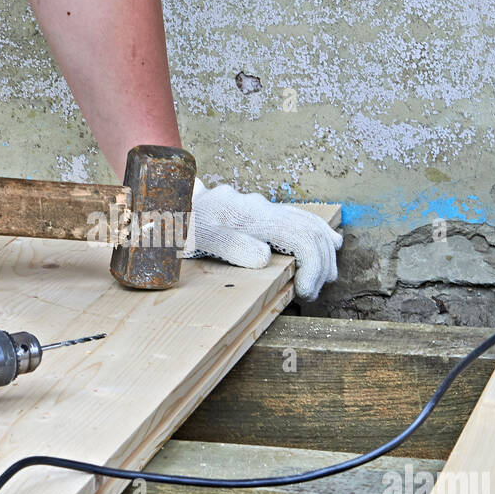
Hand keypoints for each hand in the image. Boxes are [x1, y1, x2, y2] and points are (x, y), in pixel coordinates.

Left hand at [182, 179, 342, 300]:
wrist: (165, 201)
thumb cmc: (179, 224)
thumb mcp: (197, 238)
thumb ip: (229, 245)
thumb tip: (264, 256)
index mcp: (251, 216)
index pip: (300, 237)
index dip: (312, 266)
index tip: (305, 292)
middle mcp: (261, 208)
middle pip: (310, 230)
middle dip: (321, 263)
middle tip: (312, 292)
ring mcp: (262, 207)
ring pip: (308, 222)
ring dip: (322, 251)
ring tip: (323, 276)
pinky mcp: (259, 212)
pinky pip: (298, 219)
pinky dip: (317, 233)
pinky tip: (329, 243)